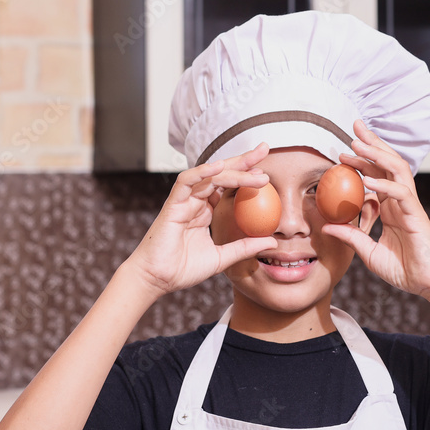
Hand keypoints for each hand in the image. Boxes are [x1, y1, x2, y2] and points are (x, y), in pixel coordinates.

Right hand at [125, 145, 277, 296]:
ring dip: (233, 170)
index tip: (267, 173)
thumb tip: (272, 241)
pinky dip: (201, 172)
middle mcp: (195, 202)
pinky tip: (219, 167)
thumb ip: (244, 247)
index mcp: (205, 211)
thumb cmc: (183, 270)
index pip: (228, 187)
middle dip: (243, 160)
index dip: (247, 176)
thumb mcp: (222, 258)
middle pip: (222, 174)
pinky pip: (186, 182)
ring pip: (210, 176)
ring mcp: (184, 201)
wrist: (157, 279)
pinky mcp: (173, 205)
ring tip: (256, 168)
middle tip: (265, 149)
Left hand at [322, 120, 429, 299]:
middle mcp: (400, 201)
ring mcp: (409, 206)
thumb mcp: (369, 253)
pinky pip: (401, 194)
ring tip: (358, 144)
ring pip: (396, 170)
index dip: (361, 160)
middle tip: (354, 127)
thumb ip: (351, 237)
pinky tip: (368, 180)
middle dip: (372, 143)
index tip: (342, 151)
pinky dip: (385, 185)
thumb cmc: (406, 270)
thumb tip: (327, 226)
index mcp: (390, 207)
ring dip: (377, 155)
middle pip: (387, 163)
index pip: (376, 175)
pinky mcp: (416, 216)